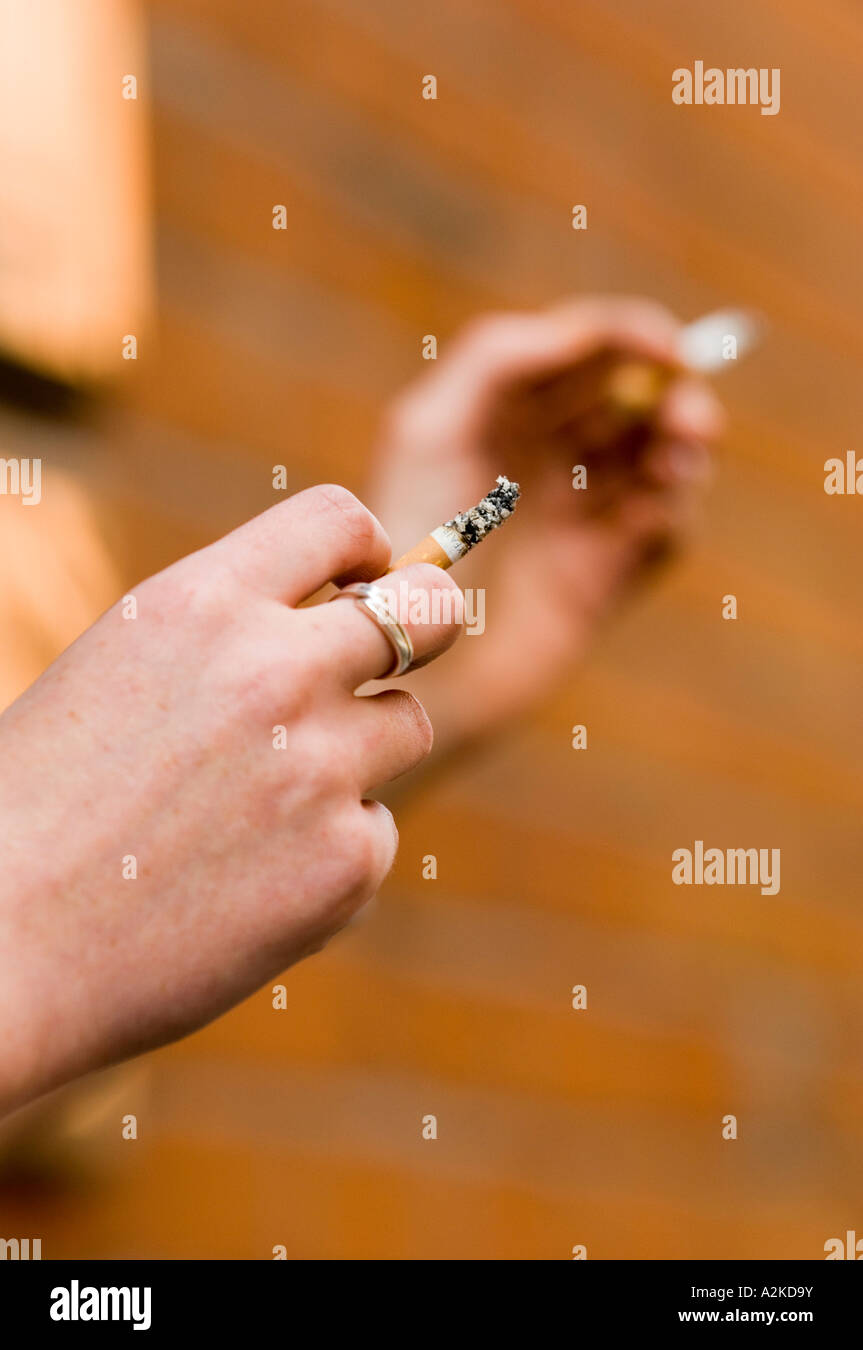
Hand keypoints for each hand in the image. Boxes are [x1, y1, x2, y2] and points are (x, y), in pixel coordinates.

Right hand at [0, 485, 460, 1114]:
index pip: (337, 518)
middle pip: (428, 611)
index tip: (362, 579)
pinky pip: (375, 830)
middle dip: (422, 623)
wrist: (4, 944)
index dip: (364, 546)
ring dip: (359, 751)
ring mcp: (319, 769)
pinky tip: (248, 882)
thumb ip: (230, 631)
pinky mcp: (345, 862)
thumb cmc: (44, 802)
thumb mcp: (123, 666)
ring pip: (408, 725)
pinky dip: (330, 850)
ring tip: (264, 802)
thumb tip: (352, 612)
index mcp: (203, 604)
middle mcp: (275, 671)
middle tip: (395, 655)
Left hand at [371, 297, 724, 747]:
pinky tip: (650, 516)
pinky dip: (673, 511)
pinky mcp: (603, 574)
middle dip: (672, 393)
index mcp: (505, 411)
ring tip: (671, 464)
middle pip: (637, 396)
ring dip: (682, 448)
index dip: (634, 336)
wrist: (415, 658)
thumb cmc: (407, 539)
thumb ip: (498, 358)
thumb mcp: (431, 428)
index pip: (587, 349)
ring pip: (661, 457)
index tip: (671, 347)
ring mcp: (579, 515)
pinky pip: (665, 528)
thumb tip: (585, 332)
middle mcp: (546, 456)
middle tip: (689, 416)